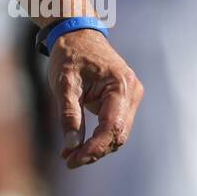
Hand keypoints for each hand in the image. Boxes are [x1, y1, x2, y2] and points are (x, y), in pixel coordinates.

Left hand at [47, 29, 142, 170]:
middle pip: (118, 134)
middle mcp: (132, 92)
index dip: (94, 148)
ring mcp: (132, 96)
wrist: (77, 35)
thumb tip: (72, 144)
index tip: (73, 160)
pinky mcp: (125, 100)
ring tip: (70, 153)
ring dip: (96, 146)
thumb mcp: (64, 83)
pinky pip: (115, 124)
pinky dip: (98, 136)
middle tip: (69, 160)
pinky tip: (78, 143)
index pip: (112, 128)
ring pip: (118, 133)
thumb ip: (69, 114)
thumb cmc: (70, 55)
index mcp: (120, 85)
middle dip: (94, 150)